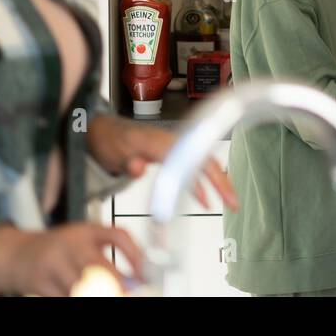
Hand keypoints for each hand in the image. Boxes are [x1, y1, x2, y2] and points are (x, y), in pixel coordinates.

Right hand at [0, 223, 143, 296]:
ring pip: (82, 289)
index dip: (136, 255)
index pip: (117, 235)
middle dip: (118, 285)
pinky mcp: (39, 283)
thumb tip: (137, 279)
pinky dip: (76, 299)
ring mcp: (53, 263)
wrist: (17, 255)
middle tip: (129, 293)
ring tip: (106, 293)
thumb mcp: (84, 239)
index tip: (146, 274)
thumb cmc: (58, 248)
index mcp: (86, 231)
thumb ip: (108, 252)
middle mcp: (70, 243)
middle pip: (100, 267)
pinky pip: (64, 298)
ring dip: (96, 295)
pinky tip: (81, 295)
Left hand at [88, 115, 238, 211]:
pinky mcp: (169, 156)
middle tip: (235, 202)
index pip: (194, 159)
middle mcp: (173, 143)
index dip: (212, 176)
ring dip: (215, 184)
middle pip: (204, 161)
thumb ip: (128, 161)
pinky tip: (205, 201)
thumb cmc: (110, 140)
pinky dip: (199, 185)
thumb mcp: (115, 152)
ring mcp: (173, 148)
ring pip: (201, 165)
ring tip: (229, 203)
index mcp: (163, 142)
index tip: (223, 193)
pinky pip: (190, 170)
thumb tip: (139, 168)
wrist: (101, 131)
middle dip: (222, 182)